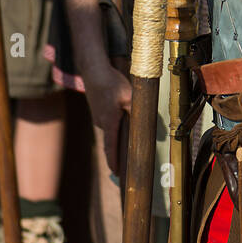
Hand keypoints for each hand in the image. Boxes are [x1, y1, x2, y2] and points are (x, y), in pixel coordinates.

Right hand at [81, 56, 131, 174]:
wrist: (94, 70)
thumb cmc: (112, 83)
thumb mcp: (129, 96)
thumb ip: (138, 110)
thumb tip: (147, 122)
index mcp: (109, 122)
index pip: (111, 147)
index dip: (114, 161)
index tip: (116, 172)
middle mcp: (101, 122)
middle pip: (112, 140)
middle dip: (119, 150)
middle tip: (128, 162)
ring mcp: (98, 117)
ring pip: (111, 129)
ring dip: (118, 133)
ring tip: (129, 137)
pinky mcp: (97, 110)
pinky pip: (108, 121)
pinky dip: (114, 123)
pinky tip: (121, 116)